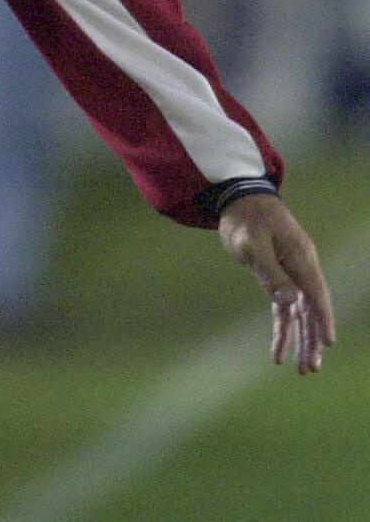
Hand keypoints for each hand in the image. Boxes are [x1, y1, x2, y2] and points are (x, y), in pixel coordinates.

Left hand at [219, 193, 335, 373]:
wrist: (240, 199)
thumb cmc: (246, 219)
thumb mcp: (252, 244)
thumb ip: (270, 273)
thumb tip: (289, 302)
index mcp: (301, 260)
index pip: (316, 295)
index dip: (322, 320)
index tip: (328, 343)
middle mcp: (302, 269)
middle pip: (311, 311)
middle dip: (312, 340)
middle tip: (310, 369)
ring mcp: (292, 274)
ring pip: (300, 314)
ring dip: (301, 340)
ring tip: (302, 369)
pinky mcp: (278, 277)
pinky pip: (284, 308)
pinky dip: (283, 328)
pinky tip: (279, 349)